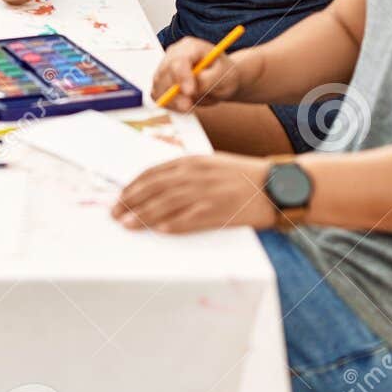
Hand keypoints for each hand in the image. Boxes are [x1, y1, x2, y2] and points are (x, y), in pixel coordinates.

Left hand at [111, 153, 274, 232]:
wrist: (276, 185)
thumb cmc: (243, 176)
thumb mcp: (211, 164)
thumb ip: (187, 172)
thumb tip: (160, 185)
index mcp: (192, 161)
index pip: (153, 173)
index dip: (133, 185)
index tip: (120, 196)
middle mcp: (195, 174)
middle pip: (153, 188)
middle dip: (130, 201)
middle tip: (115, 213)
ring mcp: (205, 193)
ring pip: (164, 204)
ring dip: (141, 214)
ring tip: (126, 223)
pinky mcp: (217, 210)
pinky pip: (187, 220)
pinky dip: (170, 225)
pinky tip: (156, 230)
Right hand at [151, 36, 245, 112]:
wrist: (221, 78)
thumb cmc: (224, 74)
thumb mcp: (223, 76)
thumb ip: (206, 81)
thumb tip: (190, 89)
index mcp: (191, 47)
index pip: (179, 61)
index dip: (182, 77)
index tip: (190, 92)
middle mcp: (174, 53)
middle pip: (164, 73)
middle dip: (174, 93)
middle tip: (188, 106)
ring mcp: (165, 66)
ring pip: (158, 84)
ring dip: (170, 99)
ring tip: (188, 106)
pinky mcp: (161, 79)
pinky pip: (157, 93)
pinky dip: (167, 102)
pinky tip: (180, 105)